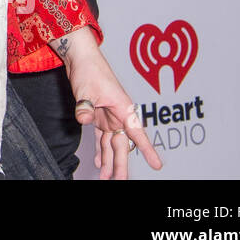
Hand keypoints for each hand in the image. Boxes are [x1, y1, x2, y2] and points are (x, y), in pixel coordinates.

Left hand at [52, 27, 162, 179]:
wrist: (82, 59)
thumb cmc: (90, 70)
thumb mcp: (86, 89)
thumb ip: (86, 107)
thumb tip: (84, 120)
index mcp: (123, 109)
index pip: (137, 133)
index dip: (147, 150)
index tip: (157, 165)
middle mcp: (119, 116)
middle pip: (122, 145)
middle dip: (121, 164)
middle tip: (119, 181)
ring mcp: (110, 117)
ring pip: (112, 145)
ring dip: (109, 161)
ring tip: (106, 178)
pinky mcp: (100, 117)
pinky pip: (102, 138)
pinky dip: (101, 150)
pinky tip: (100, 163)